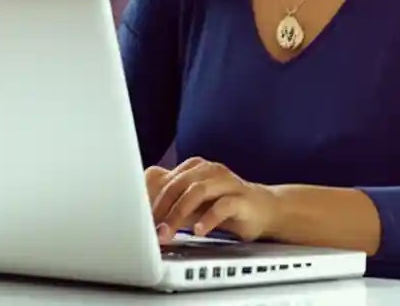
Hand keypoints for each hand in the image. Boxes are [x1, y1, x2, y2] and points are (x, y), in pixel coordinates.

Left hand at [145, 157, 279, 244]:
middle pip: (178, 184)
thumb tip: (141, 216)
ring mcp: (226, 182)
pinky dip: (208, 219)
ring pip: (197, 191)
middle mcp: (209, 170)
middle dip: (161, 208)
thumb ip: (170, 205)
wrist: (263, 210)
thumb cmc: (223, 206)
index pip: (163, 177)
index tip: (136, 217)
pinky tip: (198, 231)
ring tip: (169, 233)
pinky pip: (223, 205)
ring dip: (179, 214)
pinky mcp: (242, 198)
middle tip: (151, 229)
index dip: (147, 198)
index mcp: (193, 167)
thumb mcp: (192, 206)